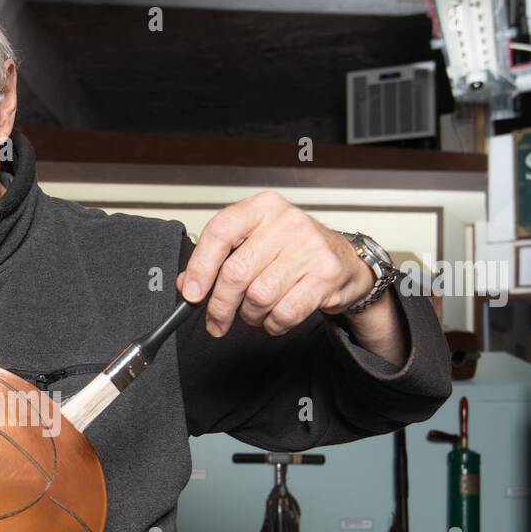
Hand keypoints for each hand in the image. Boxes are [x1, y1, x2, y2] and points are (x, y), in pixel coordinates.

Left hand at [176, 190, 376, 337]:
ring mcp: (309, 248)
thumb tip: (187, 284)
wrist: (344, 261)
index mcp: (263, 207)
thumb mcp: (254, 243)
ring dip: (250, 315)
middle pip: (236, 272)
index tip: (191, 294)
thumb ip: (219, 259)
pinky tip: (274, 317)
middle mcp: (287, 222)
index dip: (200, 267)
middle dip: (219, 306)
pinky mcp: (325, 275)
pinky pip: (284, 313)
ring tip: (254, 313)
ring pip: (259, 296)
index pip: (220, 232)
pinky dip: (273, 324)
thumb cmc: (292, 251)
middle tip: (216, 322)